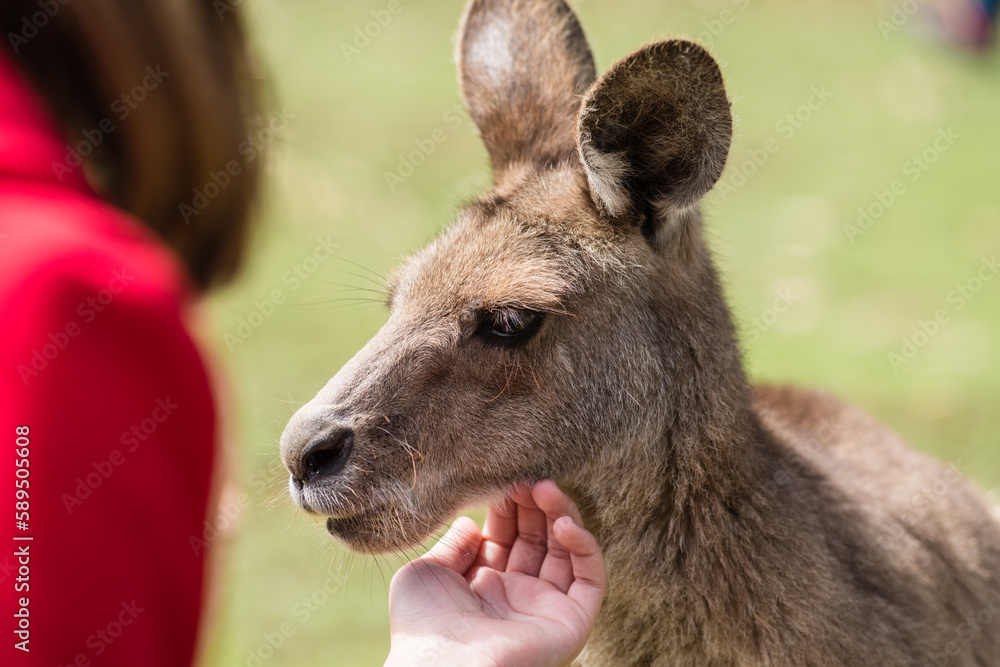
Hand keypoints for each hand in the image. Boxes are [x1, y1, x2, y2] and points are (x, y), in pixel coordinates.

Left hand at [385, 480, 605, 666]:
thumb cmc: (422, 627)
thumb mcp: (425, 573)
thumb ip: (452, 544)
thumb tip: (471, 522)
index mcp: (482, 586)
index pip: (506, 535)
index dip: (508, 506)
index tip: (504, 477)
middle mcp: (516, 595)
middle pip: (538, 538)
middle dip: (534, 504)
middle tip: (527, 476)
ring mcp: (545, 608)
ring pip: (566, 551)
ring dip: (561, 513)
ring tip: (544, 487)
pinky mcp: (572, 621)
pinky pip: (591, 578)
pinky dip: (584, 546)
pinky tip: (564, 522)